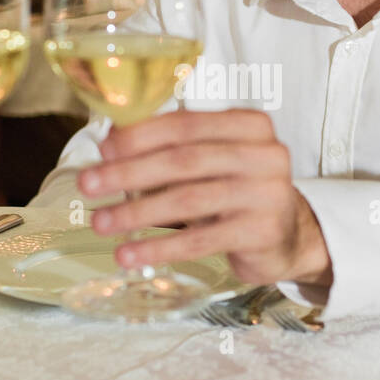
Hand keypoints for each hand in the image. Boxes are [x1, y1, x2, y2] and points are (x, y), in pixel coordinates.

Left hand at [77, 109, 332, 287]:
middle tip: (88, 184)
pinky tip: (129, 255)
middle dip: (129, 173)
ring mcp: (267, 194)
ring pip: (189, 200)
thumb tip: (110, 141)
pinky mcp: (262, 232)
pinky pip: (201, 240)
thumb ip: (174, 148)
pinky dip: (160, 248)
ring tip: (101, 223)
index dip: (140, 135)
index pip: (186, 124)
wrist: (291, 236)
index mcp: (250, 125)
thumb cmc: (238, 191)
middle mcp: (264, 154)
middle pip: (183, 161)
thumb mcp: (214, 161)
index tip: (103, 148)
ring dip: (137, 212)